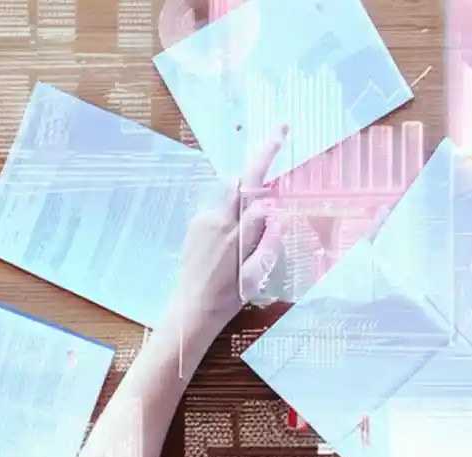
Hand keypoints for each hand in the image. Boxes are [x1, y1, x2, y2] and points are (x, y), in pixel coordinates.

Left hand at [167, 126, 286, 337]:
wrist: (191, 308)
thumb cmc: (228, 297)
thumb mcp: (255, 275)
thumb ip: (268, 243)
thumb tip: (279, 215)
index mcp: (236, 232)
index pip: (256, 188)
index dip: (267, 158)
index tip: (280, 134)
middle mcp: (218, 220)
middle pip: (241, 181)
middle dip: (260, 161)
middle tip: (277, 141)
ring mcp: (204, 220)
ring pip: (231, 197)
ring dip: (245, 201)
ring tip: (248, 234)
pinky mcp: (196, 225)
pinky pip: (219, 212)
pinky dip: (231, 218)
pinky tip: (231, 245)